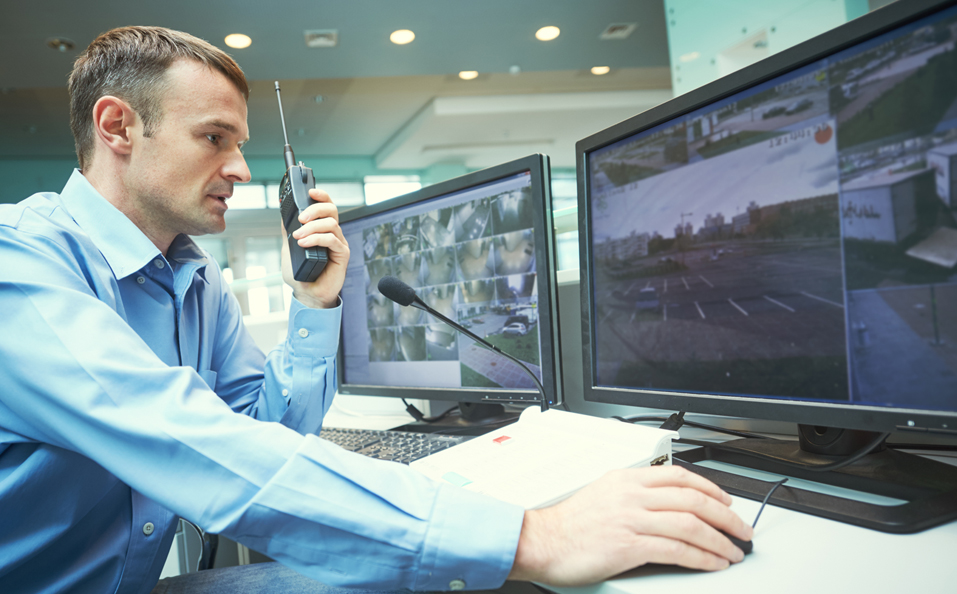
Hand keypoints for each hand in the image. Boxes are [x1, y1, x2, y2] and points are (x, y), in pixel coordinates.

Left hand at [281, 188, 349, 308]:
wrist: (306, 294)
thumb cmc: (301, 274)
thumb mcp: (289, 248)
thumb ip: (288, 231)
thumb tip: (283, 214)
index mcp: (322, 230)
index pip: (326, 206)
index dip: (321, 195)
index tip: (310, 191)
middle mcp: (333, 234)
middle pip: (331, 210)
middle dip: (315, 209)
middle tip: (300, 218)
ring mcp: (338, 244)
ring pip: (331, 224)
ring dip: (312, 227)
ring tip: (298, 237)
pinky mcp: (342, 255)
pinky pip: (332, 240)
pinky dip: (316, 238)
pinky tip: (304, 243)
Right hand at [508, 465, 752, 585]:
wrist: (541, 541)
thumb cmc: (568, 525)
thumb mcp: (602, 494)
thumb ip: (632, 495)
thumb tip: (664, 506)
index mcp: (626, 479)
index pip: (679, 476)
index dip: (710, 488)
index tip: (724, 500)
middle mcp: (632, 494)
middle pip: (692, 499)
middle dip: (725, 515)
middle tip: (741, 529)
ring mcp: (631, 518)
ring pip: (690, 524)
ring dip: (719, 539)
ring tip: (733, 551)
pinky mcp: (630, 545)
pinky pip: (677, 550)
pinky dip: (702, 557)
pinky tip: (713, 563)